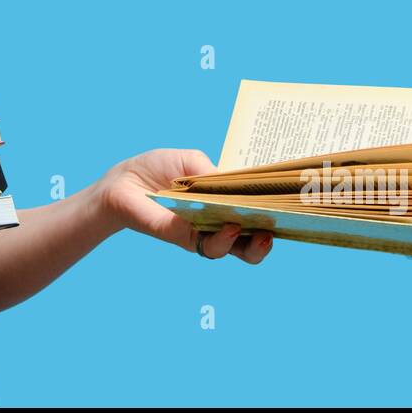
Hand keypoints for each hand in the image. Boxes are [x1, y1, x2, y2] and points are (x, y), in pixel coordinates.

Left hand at [96, 148, 273, 263]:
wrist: (123, 182)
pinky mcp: (180, 238)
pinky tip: (231, 227)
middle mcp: (215, 224)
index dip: (272, 216)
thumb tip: (235, 186)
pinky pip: (205, 245)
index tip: (288, 210)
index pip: (253, 215)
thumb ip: (213, 174)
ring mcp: (199, 234)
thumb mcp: (191, 162)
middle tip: (275, 232)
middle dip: (266, 242)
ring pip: (232, 249)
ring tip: (257, 232)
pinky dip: (221, 239)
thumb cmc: (157, 169)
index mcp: (222, 204)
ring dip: (249, 244)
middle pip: (249, 243)